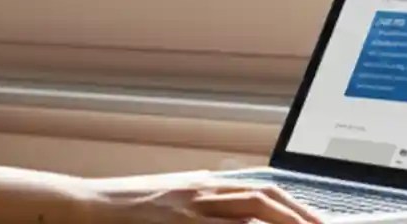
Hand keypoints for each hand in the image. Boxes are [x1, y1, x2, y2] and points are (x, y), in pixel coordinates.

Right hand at [82, 171, 324, 223]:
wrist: (86, 206)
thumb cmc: (127, 210)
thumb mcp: (172, 201)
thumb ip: (206, 209)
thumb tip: (240, 216)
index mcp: (205, 186)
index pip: (263, 193)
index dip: (296, 208)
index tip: (319, 222)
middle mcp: (202, 192)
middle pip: (265, 199)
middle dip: (300, 216)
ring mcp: (190, 210)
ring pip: (249, 212)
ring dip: (283, 222)